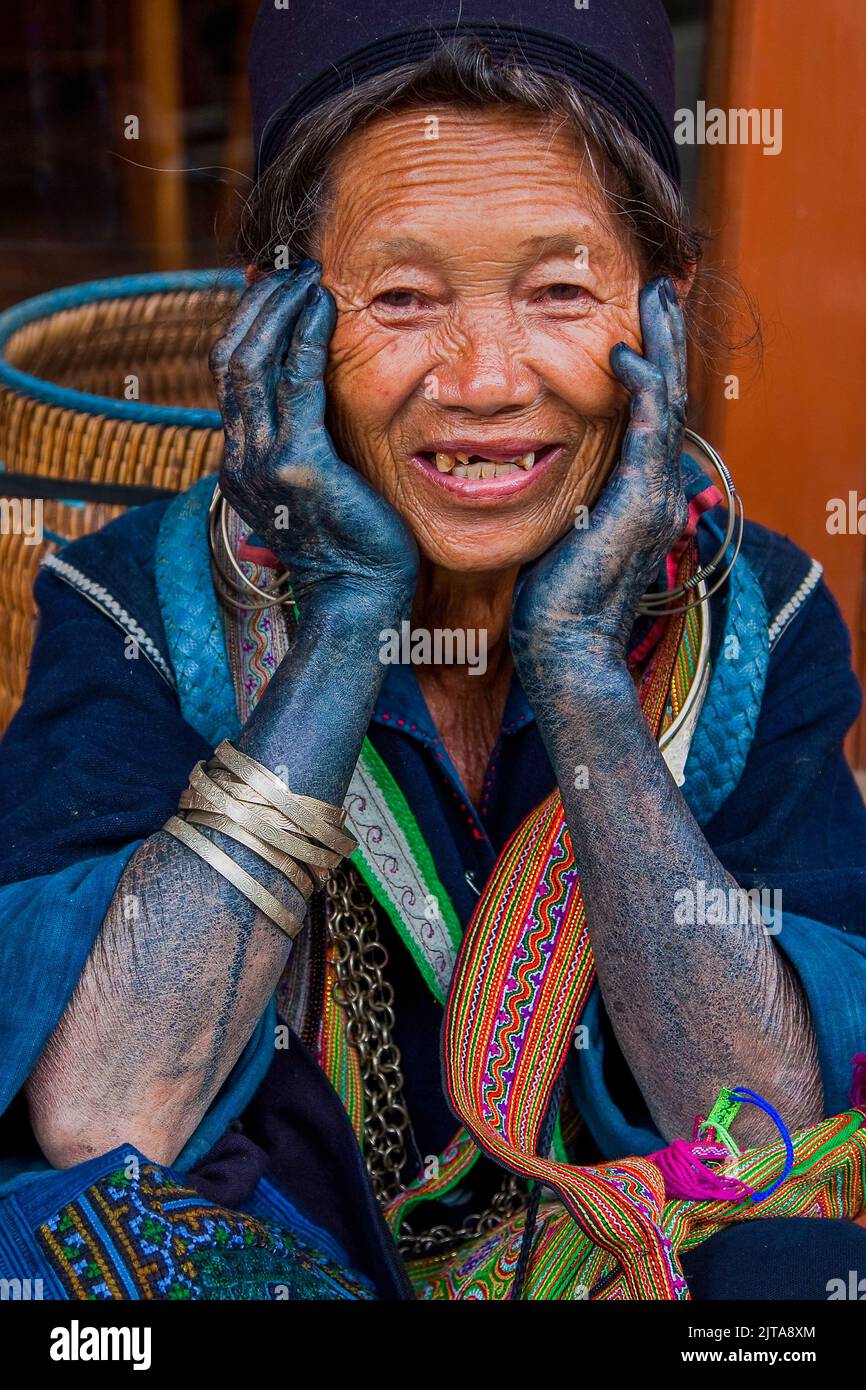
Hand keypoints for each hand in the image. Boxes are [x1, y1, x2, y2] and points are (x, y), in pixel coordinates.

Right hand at [209, 260, 418, 612]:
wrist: (359, 602)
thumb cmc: (353, 548)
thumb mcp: (315, 491)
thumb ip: (305, 447)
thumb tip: (319, 407)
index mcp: (240, 462)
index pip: (230, 375)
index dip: (250, 323)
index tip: (281, 289)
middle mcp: (240, 457)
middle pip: (230, 357)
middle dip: (260, 304)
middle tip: (295, 267)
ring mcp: (263, 462)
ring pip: (253, 361)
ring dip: (282, 309)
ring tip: (309, 276)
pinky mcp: (298, 466)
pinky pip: (297, 384)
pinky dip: (308, 339)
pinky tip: (327, 310)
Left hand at [510, 276, 688, 687]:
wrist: (566, 651)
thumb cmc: (552, 605)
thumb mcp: (560, 539)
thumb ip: (564, 502)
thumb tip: (530, 476)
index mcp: (640, 497)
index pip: (651, 416)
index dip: (647, 367)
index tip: (632, 326)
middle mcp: (658, 490)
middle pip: (669, 397)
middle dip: (664, 339)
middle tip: (657, 289)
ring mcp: (655, 495)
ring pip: (669, 401)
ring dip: (662, 344)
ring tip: (654, 297)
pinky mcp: (640, 502)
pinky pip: (649, 428)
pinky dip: (641, 387)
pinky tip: (623, 354)